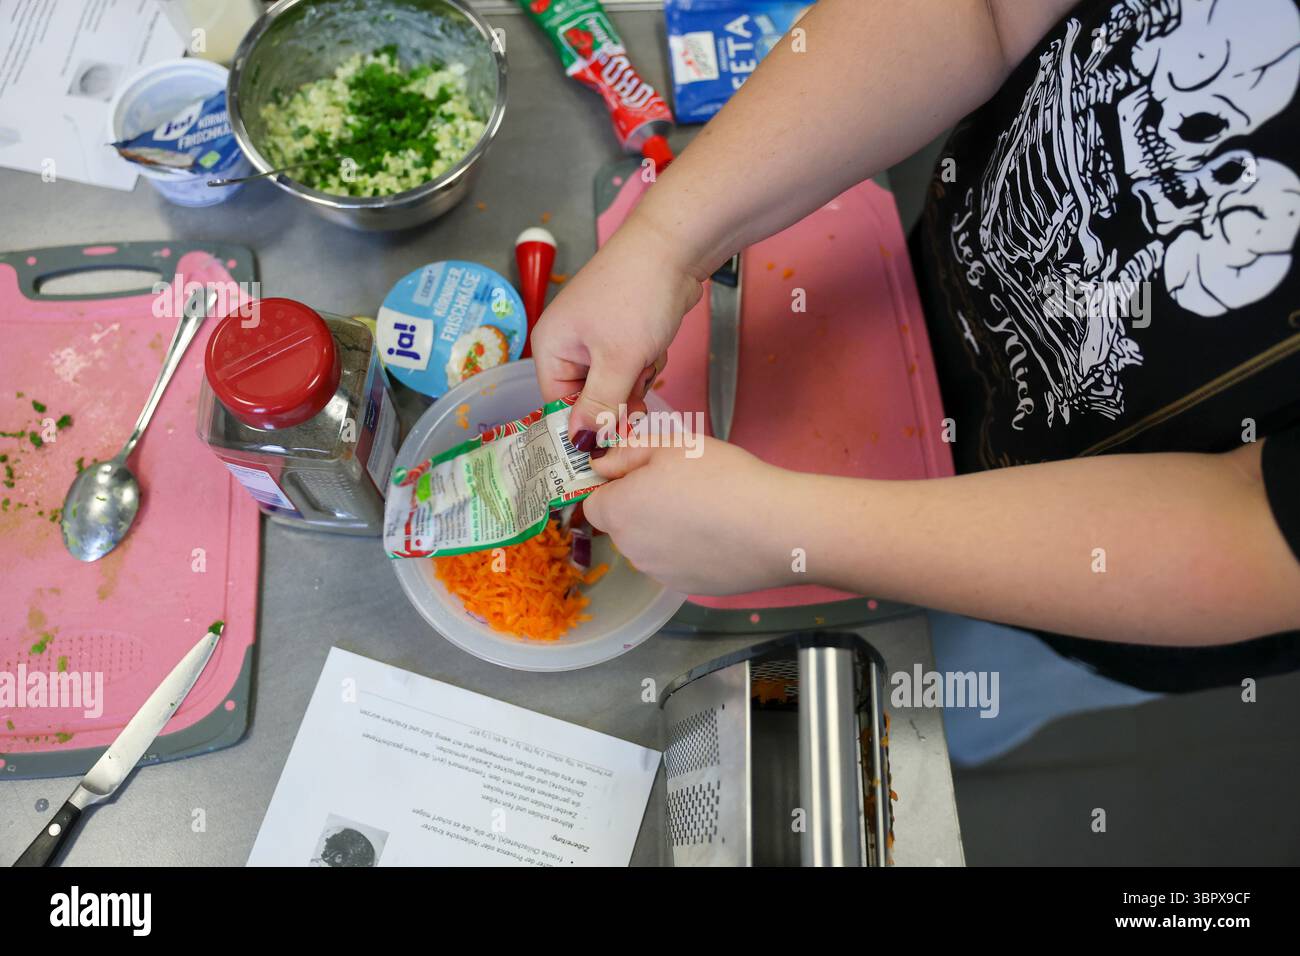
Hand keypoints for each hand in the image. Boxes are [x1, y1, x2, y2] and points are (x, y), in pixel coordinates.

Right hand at [531, 214, 703, 451]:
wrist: (674, 247)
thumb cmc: (637, 294)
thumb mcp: (618, 360)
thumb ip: (600, 407)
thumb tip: (581, 444)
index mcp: (551, 347)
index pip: (558, 405)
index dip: (586, 425)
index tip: (613, 437)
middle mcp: (568, 343)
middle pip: (589, 398)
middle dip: (619, 398)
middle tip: (638, 386)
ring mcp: (596, 337)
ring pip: (615, 385)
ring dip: (637, 380)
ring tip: (648, 355)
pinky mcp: (623, 333)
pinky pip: (631, 368)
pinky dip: (647, 363)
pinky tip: (657, 344)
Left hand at [582, 435, 799, 594]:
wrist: (774, 527)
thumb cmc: (721, 477)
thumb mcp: (670, 444)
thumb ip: (625, 453)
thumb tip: (601, 466)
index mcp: (619, 511)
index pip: (594, 502)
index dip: (615, 485)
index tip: (644, 473)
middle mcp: (630, 549)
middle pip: (622, 525)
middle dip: (641, 506)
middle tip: (681, 485)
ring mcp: (658, 572)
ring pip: (649, 545)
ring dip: (664, 529)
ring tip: (705, 509)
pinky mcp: (685, 587)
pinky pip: (675, 563)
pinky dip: (688, 550)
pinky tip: (717, 534)